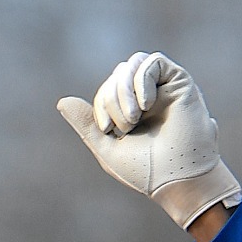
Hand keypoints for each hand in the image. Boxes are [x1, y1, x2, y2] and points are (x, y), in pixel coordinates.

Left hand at [56, 52, 241, 228]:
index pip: (106, 91)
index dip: (100, 105)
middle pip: (117, 75)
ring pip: (131, 65)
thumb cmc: (146, 171)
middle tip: (125, 127)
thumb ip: (87, 124)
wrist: (179, 179)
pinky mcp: (179, 83)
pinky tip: (146, 105)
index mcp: (131, 113)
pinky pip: (152, 62)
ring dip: (123, 90)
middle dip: (111, 99)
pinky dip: (142, 80)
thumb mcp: (107, 148)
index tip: (108, 130)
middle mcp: (148, 98)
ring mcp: (163, 89)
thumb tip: (62, 101)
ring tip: (133, 117)